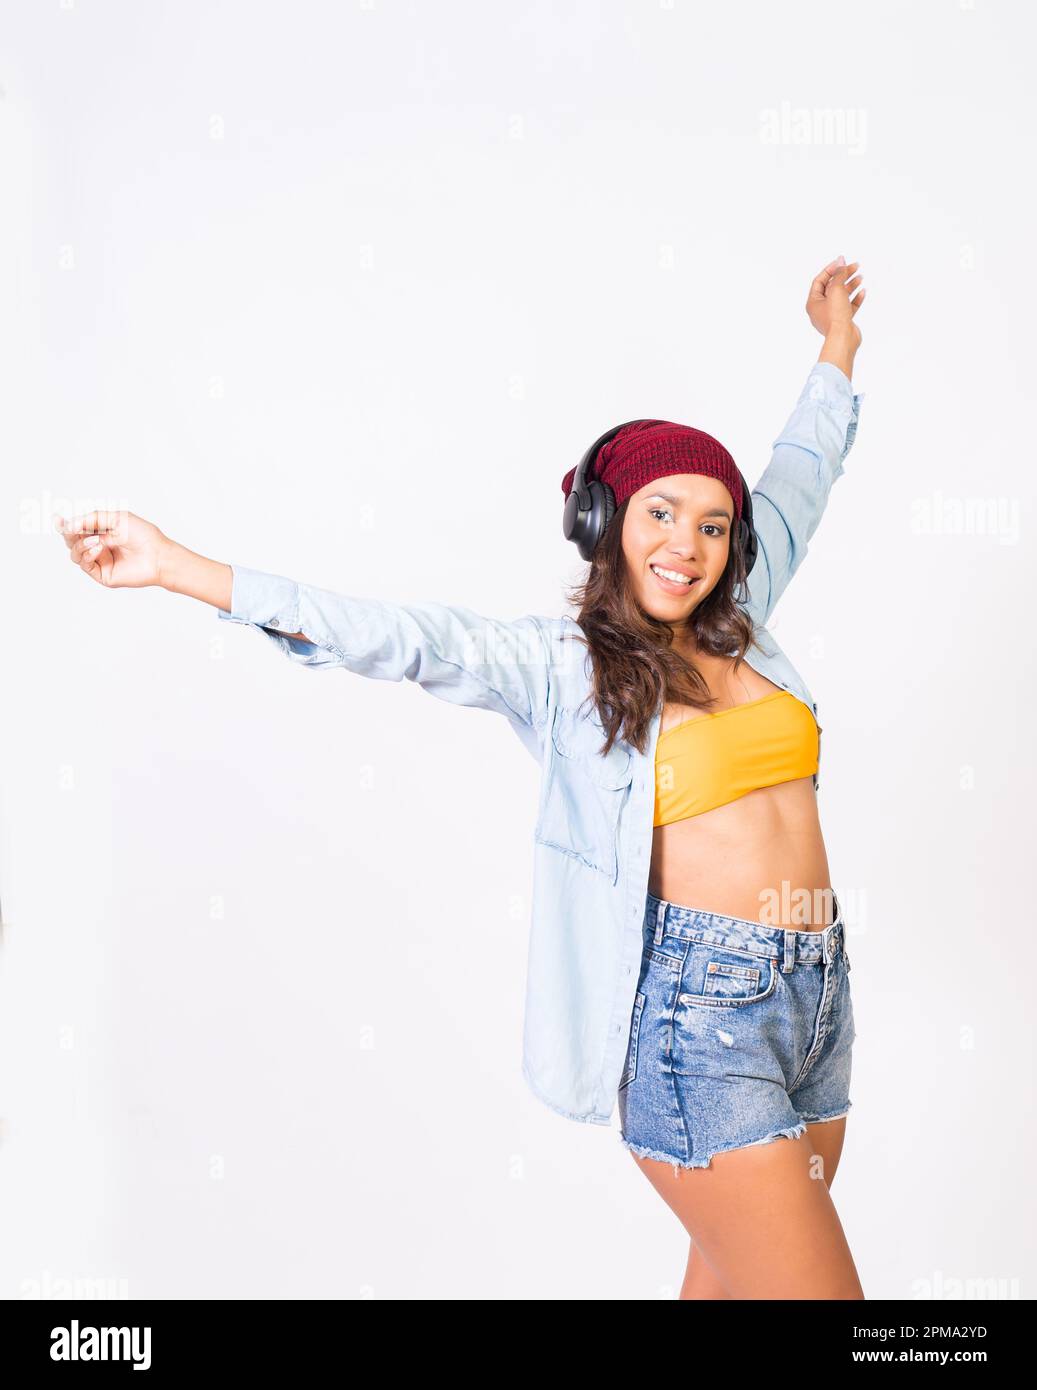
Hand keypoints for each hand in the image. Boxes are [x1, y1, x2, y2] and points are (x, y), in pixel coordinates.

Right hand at [55, 509, 169, 588]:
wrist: (158, 554)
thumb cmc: (143, 535)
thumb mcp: (115, 518)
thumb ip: (92, 519)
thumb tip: (68, 524)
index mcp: (101, 532)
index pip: (77, 528)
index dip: (65, 525)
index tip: (57, 519)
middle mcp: (98, 546)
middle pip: (71, 541)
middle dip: (69, 534)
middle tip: (70, 528)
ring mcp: (99, 561)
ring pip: (75, 553)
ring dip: (80, 545)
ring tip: (96, 541)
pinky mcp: (102, 574)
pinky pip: (85, 564)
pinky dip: (87, 554)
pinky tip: (98, 548)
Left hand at [806, 257, 865, 347]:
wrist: (843, 339)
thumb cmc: (835, 316)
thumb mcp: (836, 290)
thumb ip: (839, 274)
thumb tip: (840, 260)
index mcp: (813, 302)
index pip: (819, 281)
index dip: (830, 269)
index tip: (841, 262)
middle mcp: (821, 309)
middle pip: (832, 287)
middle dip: (843, 276)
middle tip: (855, 266)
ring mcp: (832, 315)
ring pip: (842, 296)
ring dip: (851, 285)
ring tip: (861, 276)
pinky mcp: (843, 321)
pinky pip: (849, 306)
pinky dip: (855, 298)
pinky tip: (863, 291)